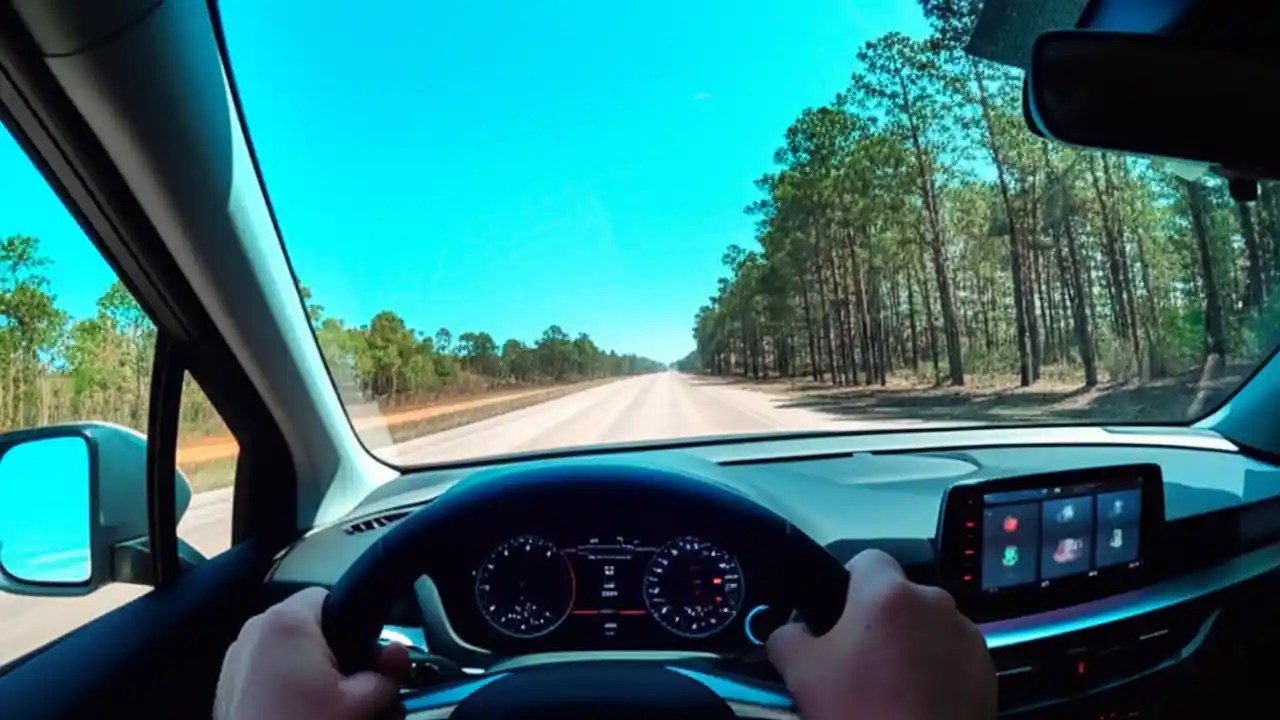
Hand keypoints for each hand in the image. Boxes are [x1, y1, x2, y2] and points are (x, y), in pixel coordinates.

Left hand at [214, 587, 410, 719]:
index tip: (362, 655)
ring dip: (308, 669)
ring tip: (323, 706)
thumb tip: (397, 654)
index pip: (329, 596)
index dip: (352, 622)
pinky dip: (284, 686)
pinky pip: (265, 671)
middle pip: (308, 625)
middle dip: (332, 650)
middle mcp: (255, 630)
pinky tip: (297, 713)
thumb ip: (388, 671)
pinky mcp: (226, 686)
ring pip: (287, 650)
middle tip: (348, 687)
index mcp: (288, 622)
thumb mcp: (362, 703)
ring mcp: (235, 659)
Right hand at [768, 549, 995, 719]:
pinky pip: (952, 654)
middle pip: (898, 596)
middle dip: (880, 620)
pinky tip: (919, 699)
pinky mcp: (986, 668)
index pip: (866, 559)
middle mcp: (935, 604)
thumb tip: (792, 630)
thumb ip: (787, 636)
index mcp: (888, 595)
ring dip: (912, 643)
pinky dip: (937, 668)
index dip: (848, 583)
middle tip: (860, 660)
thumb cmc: (862, 713)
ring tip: (893, 685)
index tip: (839, 615)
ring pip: (928, 625)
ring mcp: (967, 636)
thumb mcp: (801, 674)